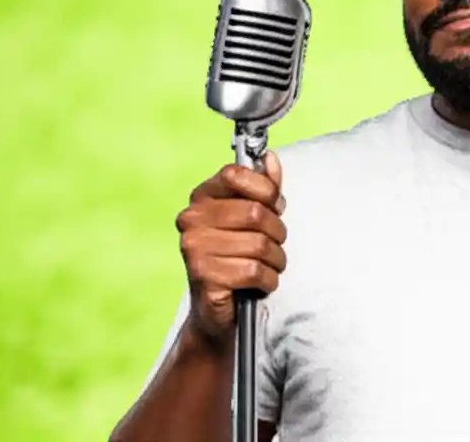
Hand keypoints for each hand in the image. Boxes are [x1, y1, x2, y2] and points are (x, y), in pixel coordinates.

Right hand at [176, 151, 287, 344]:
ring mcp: (194, 249)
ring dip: (275, 260)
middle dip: (277, 232)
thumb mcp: (252, 218)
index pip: (235, 174)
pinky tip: (260, 283)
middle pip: (256, 212)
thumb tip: (269, 158)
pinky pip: (254, 270)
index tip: (274, 206)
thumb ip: (263, 187)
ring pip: (259, 244)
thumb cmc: (237, 258)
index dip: (266, 190)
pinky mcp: (204, 276)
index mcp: (201, 198)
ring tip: (268, 266)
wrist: (217, 310)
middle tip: (274, 245)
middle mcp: (191, 220)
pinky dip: (268, 280)